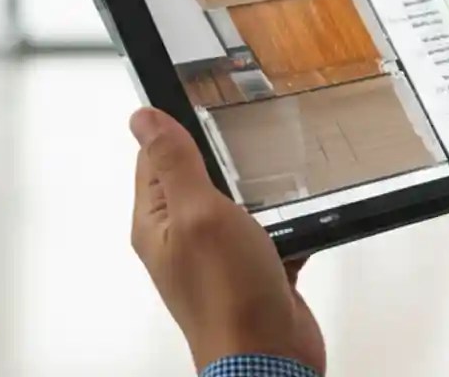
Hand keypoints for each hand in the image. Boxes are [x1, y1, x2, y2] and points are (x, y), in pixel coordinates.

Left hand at [129, 108, 325, 373]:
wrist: (270, 358)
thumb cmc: (228, 295)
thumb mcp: (198, 213)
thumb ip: (174, 163)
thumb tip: (143, 118)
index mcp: (158, 222)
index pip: (155, 158)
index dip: (175, 127)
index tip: (201, 96)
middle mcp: (184, 239)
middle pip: (200, 179)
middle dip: (223, 154)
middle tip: (247, 124)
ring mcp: (220, 256)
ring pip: (239, 204)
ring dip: (260, 188)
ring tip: (281, 165)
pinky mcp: (255, 270)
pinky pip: (272, 232)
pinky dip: (290, 221)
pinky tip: (306, 210)